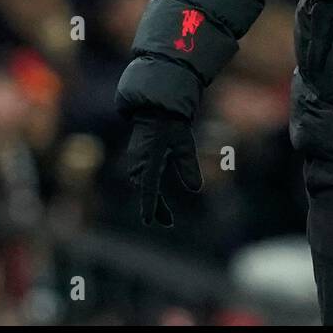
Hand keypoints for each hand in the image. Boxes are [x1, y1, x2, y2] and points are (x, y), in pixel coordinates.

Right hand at [127, 112, 202, 226]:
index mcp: (151, 158)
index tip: (149, 221)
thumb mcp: (184, 144)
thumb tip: (196, 189)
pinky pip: (142, 180)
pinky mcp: (138, 160)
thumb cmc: (172, 126)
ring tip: (165, 217)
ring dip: (152, 200)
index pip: (149, 186)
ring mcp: (136, 161)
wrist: (156, 109)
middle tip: (168, 223)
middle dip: (154, 207)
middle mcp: (140, 162)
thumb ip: (189, 166)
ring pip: (143, 186)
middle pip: (146, 190)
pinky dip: (149, 191)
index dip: (150, 204)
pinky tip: (158, 202)